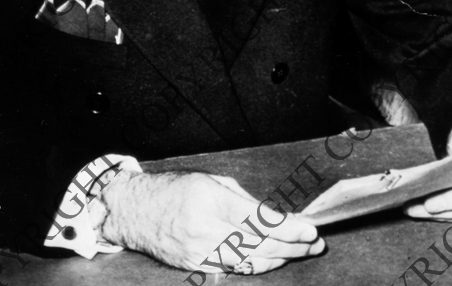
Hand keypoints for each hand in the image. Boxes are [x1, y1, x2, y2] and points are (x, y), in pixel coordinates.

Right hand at [99, 169, 323, 273]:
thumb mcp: (212, 181)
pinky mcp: (195, 266)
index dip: (288, 228)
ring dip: (279, 258)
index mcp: (211, 201)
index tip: (310, 229)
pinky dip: (257, 266)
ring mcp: (199, 252)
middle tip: (315, 243)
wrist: (137, 211)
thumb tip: (275, 217)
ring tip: (300, 252)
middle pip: (258, 245)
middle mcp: (205, 230)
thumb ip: (244, 200)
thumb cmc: (176, 189)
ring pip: (249, 263)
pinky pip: (234, 270)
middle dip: (291, 246)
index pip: (258, 219)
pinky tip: (273, 260)